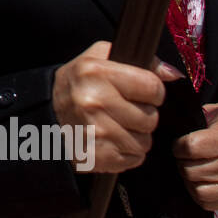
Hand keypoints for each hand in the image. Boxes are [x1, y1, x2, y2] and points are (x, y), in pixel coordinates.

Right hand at [51, 41, 179, 173]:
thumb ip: (140, 61)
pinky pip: (134, 158)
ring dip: (136, 136)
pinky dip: (126, 152)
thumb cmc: (77, 86)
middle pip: (151, 117)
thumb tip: (172, 74)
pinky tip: (110, 141)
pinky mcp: (97, 157)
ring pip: (145, 141)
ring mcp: (95, 132)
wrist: (44, 118)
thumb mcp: (99, 59)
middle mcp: (94, 102)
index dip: (151, 91)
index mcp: (96, 72)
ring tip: (115, 126)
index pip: (153, 87)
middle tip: (122, 110)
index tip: (138, 92)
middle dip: (142, 115)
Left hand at [173, 102, 217, 210]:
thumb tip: (169, 130)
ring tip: (193, 167)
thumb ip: (195, 121)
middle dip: (182, 162)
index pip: (190, 148)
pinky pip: (208, 203)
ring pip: (197, 189)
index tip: (180, 144)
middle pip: (190, 170)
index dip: (178, 146)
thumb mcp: (216, 112)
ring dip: (189, 179)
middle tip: (186, 156)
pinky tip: (201, 180)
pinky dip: (199, 193)